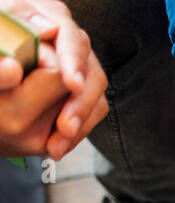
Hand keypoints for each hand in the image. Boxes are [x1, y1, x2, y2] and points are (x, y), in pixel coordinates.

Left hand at [0, 0, 106, 157]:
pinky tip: (57, 145)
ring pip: (95, 95)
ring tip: (57, 146)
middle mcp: (68, 39)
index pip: (71, 37)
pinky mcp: (79, 88)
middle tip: (64, 127)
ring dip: (79, 123)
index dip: (73, 61)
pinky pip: (91, 111)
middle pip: (91, 71)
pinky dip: (76, 131)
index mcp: (47, 14)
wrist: (0, 71)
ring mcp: (77, 64)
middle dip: (80, 103)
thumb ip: (9, 40)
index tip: (72, 85)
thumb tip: (25, 56)